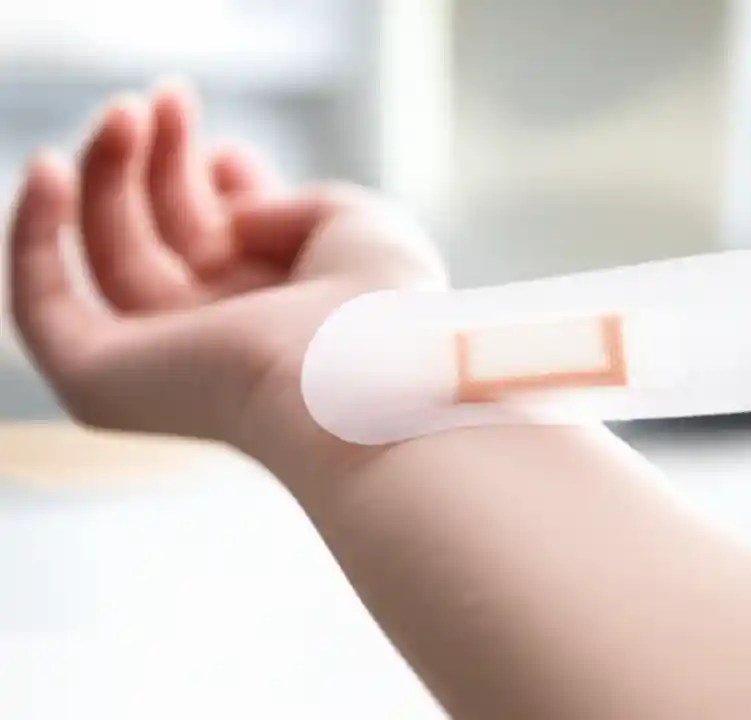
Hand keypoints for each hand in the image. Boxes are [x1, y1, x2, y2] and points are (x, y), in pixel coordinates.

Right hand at [7, 85, 444, 473]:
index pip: (231, 240)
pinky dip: (32, 236)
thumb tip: (224, 212)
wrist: (361, 372)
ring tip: (127, 111)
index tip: (228, 153)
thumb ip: (281, 203)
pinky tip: (48, 168)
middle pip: (170, 235)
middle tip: (169, 96)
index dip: (222, 184)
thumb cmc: (380, 303)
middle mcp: (224, 340)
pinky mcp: (101, 381)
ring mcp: (163, 362)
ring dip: (107, 171)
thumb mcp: (354, 223)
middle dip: (164, 160)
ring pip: (111, 252)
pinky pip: (42, 307)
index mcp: (284, 312)